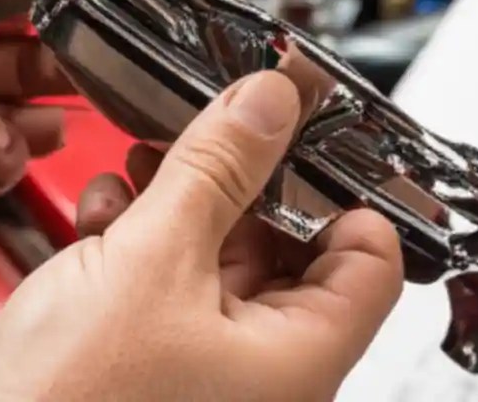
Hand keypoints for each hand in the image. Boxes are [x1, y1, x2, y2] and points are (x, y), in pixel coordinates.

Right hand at [0, 71, 404, 400]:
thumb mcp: (154, 258)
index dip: (343, 188)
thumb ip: (218, 169)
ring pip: (221, 256)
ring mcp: (207, 366)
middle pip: (289, 246)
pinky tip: (107, 214)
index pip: (370, 259)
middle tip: (215, 129)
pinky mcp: (154, 360)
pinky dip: (144, 239)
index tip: (306, 133)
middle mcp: (264, 371)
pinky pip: (173, 283)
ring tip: (144, 163)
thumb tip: (271, 105)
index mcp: (297, 359)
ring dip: (183, 200)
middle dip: (242, 180)